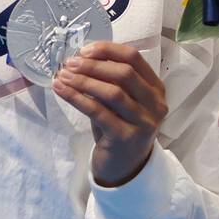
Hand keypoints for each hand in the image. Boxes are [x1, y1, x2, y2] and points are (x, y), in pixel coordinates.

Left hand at [53, 40, 167, 186]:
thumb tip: (80, 59)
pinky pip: (98, 112)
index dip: (108, 50)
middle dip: (93, 65)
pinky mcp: (125, 137)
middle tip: (69, 63)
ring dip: (83, 80)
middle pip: (125, 73)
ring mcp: (143, 122)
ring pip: (112, 92)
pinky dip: (77, 98)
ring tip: (63, 76)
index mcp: (156, 88)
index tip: (84, 50)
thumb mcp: (121, 102)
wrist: (124, 168)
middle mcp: (155, 104)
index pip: (134, 58)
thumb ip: (110, 81)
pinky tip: (62, 90)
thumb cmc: (120, 128)